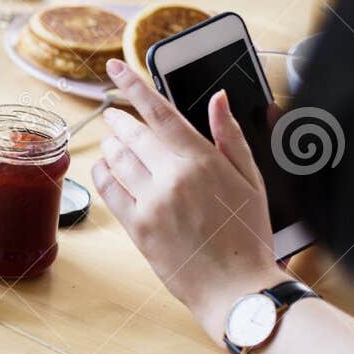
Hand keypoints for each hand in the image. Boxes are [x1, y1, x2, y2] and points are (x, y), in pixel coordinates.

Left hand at [92, 59, 288, 339]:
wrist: (235, 286)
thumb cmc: (247, 234)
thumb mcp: (251, 180)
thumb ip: (229, 136)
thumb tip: (218, 99)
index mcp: (201, 160)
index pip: (159, 112)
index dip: (133, 85)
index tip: (114, 67)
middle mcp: (171, 177)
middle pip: (131, 133)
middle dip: (120, 118)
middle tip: (115, 114)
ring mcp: (150, 202)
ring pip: (115, 159)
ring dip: (111, 145)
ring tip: (116, 142)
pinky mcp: (135, 226)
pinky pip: (107, 189)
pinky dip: (102, 173)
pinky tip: (106, 169)